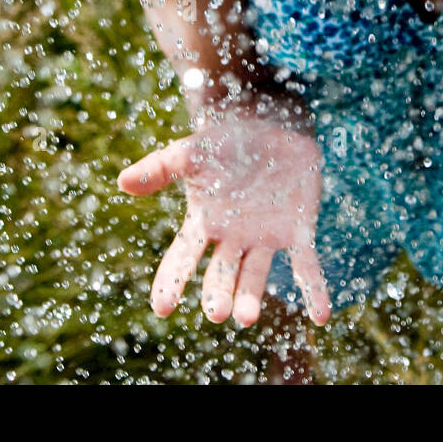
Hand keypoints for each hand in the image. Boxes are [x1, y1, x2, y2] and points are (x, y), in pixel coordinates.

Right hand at [117, 114, 331, 326]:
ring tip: (246, 317)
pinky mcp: (298, 232)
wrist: (270, 124)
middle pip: (222, 273)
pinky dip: (313, 290)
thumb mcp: (191, 151)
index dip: (172, 281)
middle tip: (216, 312)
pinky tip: (320, 315)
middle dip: (219, 293)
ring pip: (257, 274)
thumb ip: (159, 168)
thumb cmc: (225, 141)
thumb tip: (122, 182)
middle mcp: (233, 239)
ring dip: (252, 296)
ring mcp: (266, 238)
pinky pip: (306, 266)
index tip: (162, 308)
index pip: (182, 258)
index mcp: (204, 223)